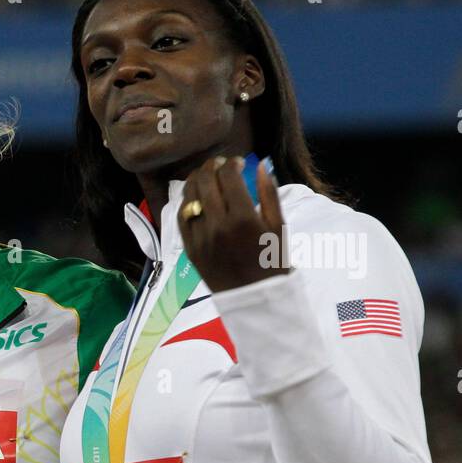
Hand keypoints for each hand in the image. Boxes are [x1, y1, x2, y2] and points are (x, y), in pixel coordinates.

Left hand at [176, 156, 286, 291]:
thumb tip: (260, 164)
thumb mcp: (279, 227)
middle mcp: (217, 226)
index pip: (227, 177)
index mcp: (242, 218)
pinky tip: (196, 198)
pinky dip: (186, 203)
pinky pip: (182, 219)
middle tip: (219, 165)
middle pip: (204, 182)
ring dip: (196, 181)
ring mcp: (199, 238)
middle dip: (211, 167)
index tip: (237, 163)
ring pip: (188, 198)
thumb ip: (269, 194)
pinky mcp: (190, 249)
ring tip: (206, 176)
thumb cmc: (273, 263)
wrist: (254, 299)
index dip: (231, 164)